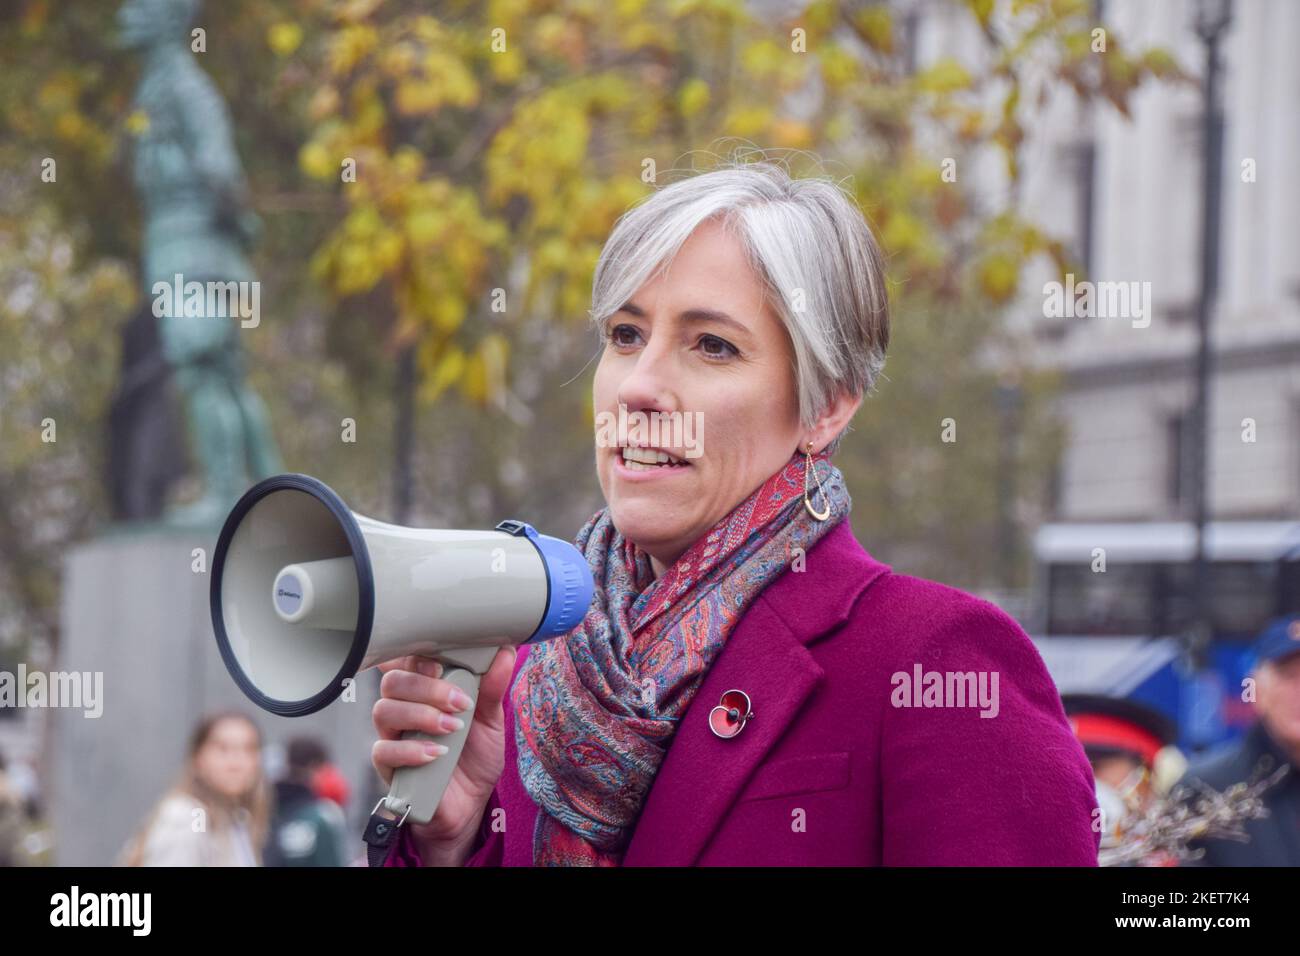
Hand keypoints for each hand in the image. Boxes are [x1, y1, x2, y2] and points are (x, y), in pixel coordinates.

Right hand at [371, 644, 516, 864]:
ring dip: (421, 716)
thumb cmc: (475, 754)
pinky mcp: (388, 766)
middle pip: (393, 682)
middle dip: (427, 688)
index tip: (442, 663)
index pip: (405, 659)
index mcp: (424, 689)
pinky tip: (436, 753)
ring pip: (383, 711)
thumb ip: (492, 687)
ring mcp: (392, 736)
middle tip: (459, 702)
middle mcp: (403, 707)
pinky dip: (411, 750)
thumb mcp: (491, 719)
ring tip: (452, 728)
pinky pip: (384, 750)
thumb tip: (505, 653)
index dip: (416, 655)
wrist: (471, 801)